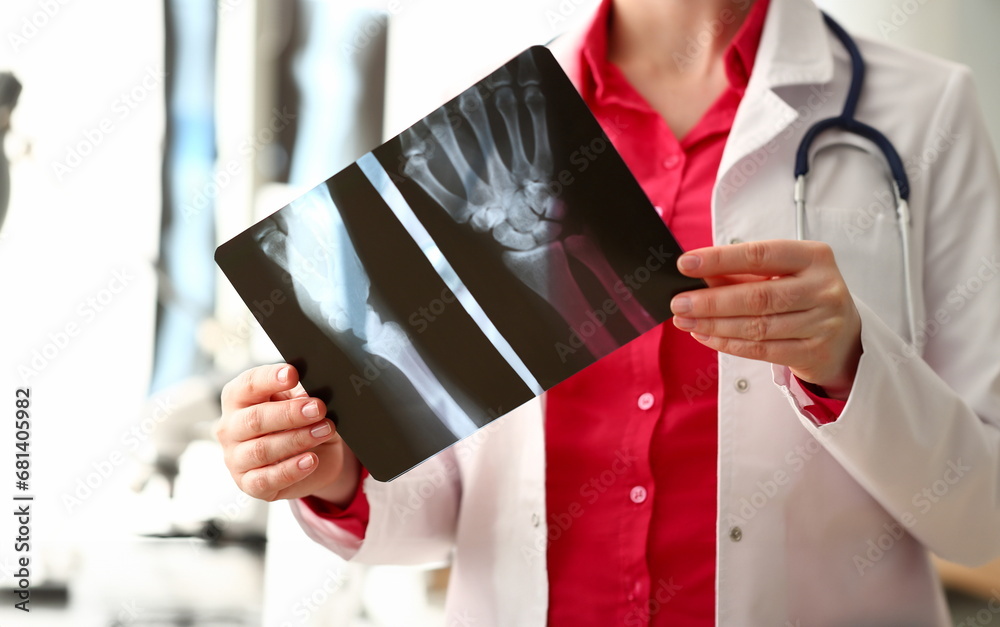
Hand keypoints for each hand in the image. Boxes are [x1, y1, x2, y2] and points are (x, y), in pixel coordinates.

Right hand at [216, 364, 360, 503]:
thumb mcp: (302, 401)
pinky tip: (311, 460)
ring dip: (298, 439)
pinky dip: (292, 469)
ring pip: (262, 449)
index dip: (270, 378)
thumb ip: (301, 394)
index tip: (293, 374)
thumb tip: (310, 393)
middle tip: (319, 408)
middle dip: (290, 413)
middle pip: (255, 419)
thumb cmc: (300, 421)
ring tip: (325, 431)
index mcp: (238, 398)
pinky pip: (267, 479)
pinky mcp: (249, 484)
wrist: (315, 457)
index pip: (248, 384)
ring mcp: (236, 458)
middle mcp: (230, 427)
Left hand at [670, 240, 862, 399]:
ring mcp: (821, 323)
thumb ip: (742, 274)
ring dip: (714, 325)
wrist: (845, 338)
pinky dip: (728, 344)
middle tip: (680, 302)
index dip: (720, 259)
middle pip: (757, 296)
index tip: (687, 264)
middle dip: (711, 301)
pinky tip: (706, 336)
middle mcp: (822, 288)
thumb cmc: (805, 297)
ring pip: (756, 326)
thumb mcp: (781, 275)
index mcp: (814, 257)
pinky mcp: (813, 352)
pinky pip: (761, 350)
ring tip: (686, 321)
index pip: (760, 255)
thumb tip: (697, 275)